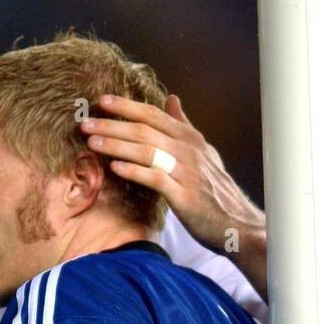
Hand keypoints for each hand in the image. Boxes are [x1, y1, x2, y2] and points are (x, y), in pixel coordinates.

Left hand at [80, 94, 264, 260]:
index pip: (155, 115)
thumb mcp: (203, 152)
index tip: (102, 101)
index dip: (128, 106)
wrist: (239, 224)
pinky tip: (114, 167)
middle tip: (85, 122)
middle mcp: (188, 151)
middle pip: (145, 130)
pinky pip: (155, 179)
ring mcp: (187, 173)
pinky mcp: (184, 197)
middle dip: (113, 124)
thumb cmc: (216, 191)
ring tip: (92, 142)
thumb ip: (183, 126)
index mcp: (190, 139)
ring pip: (146, 151)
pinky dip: (134, 171)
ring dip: (117, 144)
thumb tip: (172, 99)